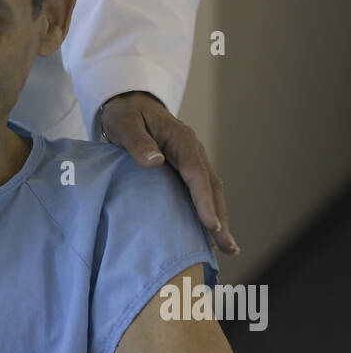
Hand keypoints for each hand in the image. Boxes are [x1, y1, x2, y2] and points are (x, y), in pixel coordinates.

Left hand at [100, 91, 238, 254]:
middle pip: (211, 187)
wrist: (128, 103)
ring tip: (225, 248)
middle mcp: (193, 150)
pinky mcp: (186, 167)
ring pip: (211, 191)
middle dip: (220, 218)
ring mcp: (192, 159)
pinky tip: (208, 231)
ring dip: (219, 218)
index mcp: (181, 140)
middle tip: (228, 248)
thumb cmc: (125, 115)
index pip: (197, 174)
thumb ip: (137, 143)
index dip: (205, 201)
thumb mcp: (125, 125)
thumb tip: (155, 162)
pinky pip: (202, 190)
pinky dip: (208, 210)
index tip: (211, 225)